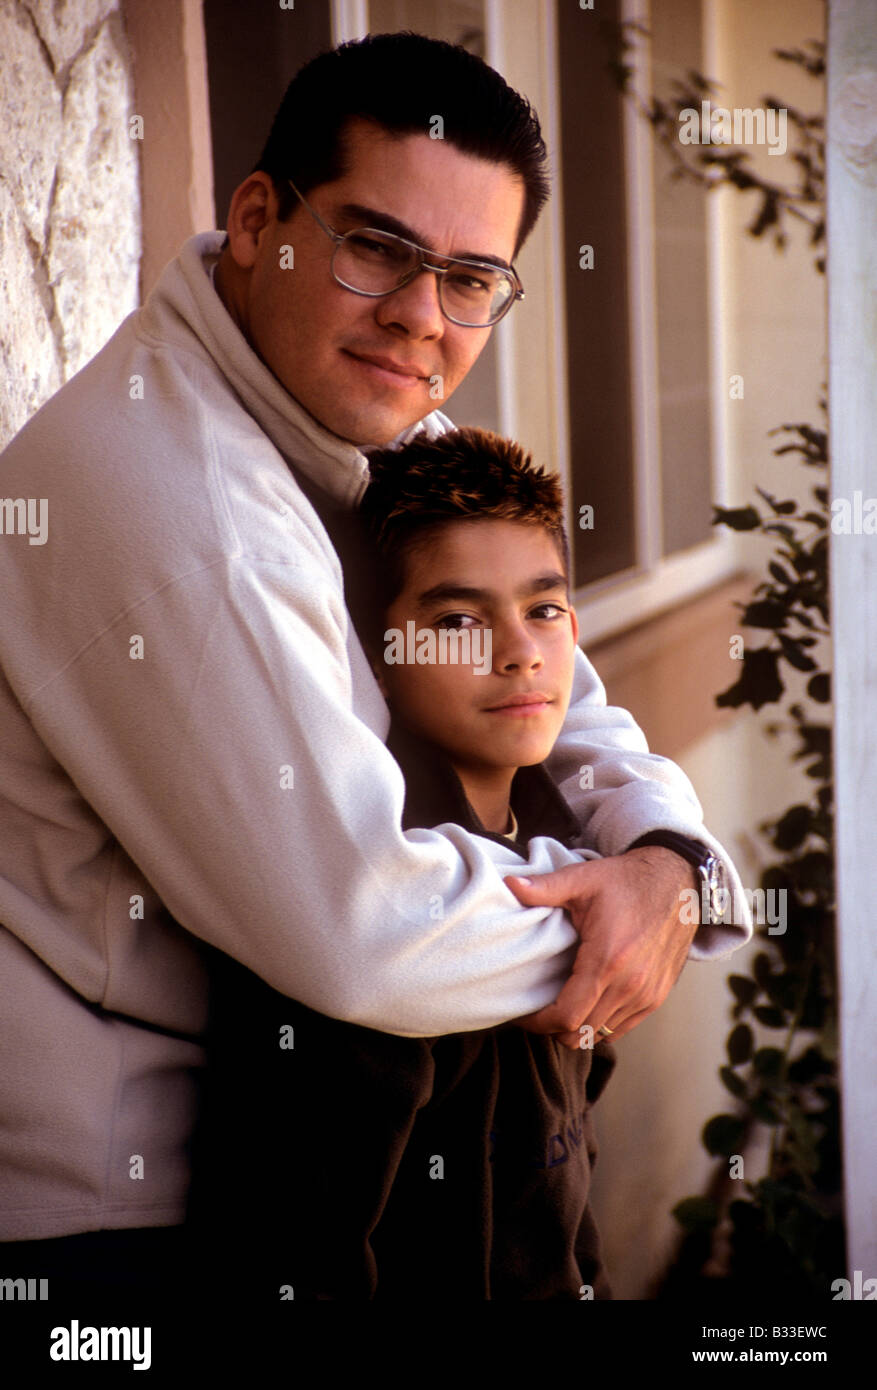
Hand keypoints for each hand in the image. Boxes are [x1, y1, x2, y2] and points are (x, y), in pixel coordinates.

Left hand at [506, 847, 698, 1050]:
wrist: (678, 882)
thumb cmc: (627, 880)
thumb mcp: (583, 878)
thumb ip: (544, 887)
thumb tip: (508, 885)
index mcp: (608, 960)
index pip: (567, 1016)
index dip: (538, 1023)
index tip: (521, 1014)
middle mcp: (631, 985)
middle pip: (580, 1033)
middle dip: (552, 1028)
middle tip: (536, 1009)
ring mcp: (647, 995)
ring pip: (600, 1034)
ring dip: (576, 1027)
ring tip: (559, 1005)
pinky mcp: (657, 997)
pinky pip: (621, 1028)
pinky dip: (599, 1024)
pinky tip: (586, 1003)